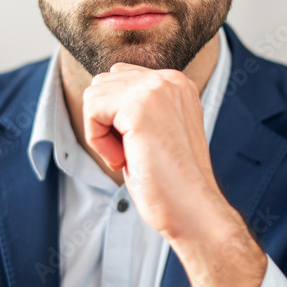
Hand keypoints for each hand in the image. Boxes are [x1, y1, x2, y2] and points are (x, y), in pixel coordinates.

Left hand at [81, 61, 265, 286]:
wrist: (193, 209)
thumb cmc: (169, 181)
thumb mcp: (153, 131)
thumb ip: (134, 106)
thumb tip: (99, 90)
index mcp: (177, 83)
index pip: (120, 77)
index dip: (116, 117)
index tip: (139, 146)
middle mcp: (170, 79)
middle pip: (103, 83)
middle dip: (106, 122)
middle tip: (133, 154)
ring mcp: (157, 89)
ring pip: (94, 94)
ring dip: (101, 133)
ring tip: (130, 156)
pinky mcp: (140, 105)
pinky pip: (93, 109)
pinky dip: (98, 140)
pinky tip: (123, 159)